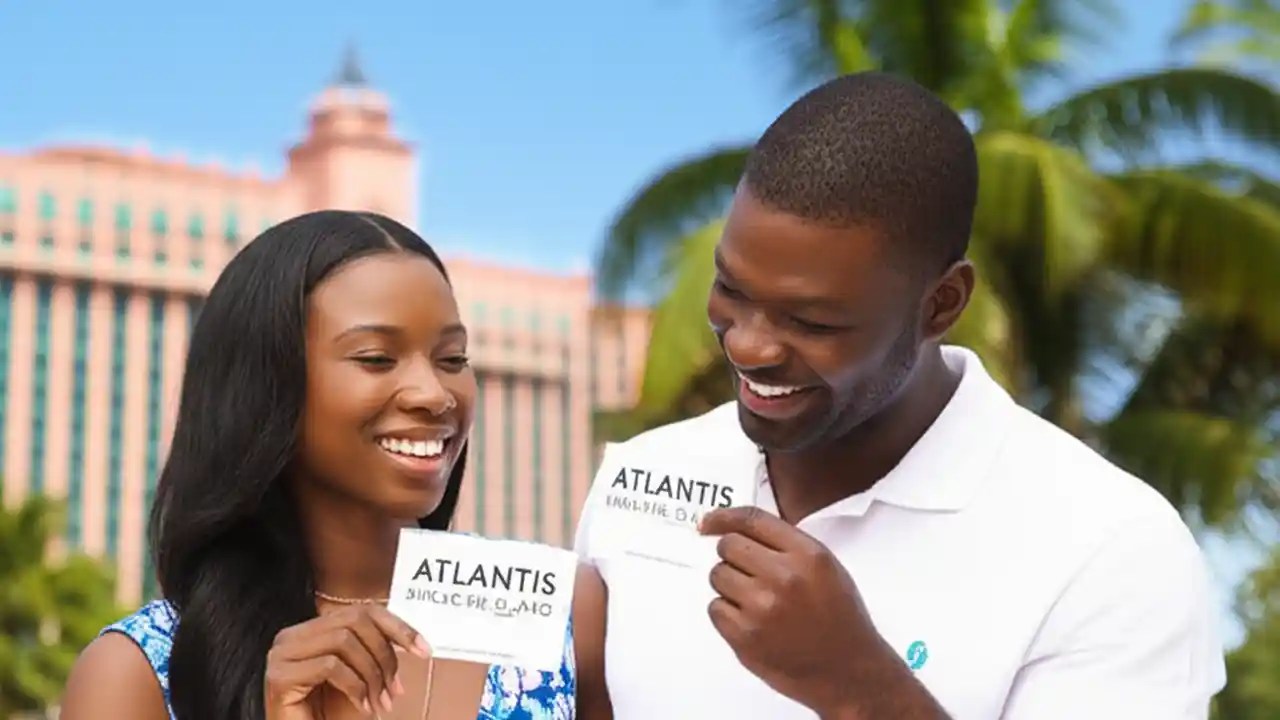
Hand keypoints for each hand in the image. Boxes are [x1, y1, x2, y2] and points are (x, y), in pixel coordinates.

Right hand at [264, 604, 430, 719]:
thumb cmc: (329, 715)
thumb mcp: (359, 677)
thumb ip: (374, 652)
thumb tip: (412, 640)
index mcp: (311, 630)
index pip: (361, 611)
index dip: (397, 626)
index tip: (424, 649)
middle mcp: (292, 636)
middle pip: (354, 621)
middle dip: (385, 655)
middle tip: (395, 690)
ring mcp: (282, 654)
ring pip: (343, 641)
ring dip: (371, 675)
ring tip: (379, 703)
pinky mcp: (280, 676)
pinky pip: (330, 667)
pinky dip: (355, 687)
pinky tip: (362, 707)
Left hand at [698, 506, 894, 715]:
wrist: (849, 671)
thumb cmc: (839, 618)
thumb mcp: (826, 567)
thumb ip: (787, 545)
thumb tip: (739, 530)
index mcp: (807, 555)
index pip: (751, 520)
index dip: (723, 517)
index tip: (708, 523)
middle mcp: (784, 577)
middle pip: (728, 546)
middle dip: (733, 557)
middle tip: (749, 574)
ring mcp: (762, 607)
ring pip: (717, 575)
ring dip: (729, 585)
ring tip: (756, 601)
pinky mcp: (745, 637)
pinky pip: (715, 608)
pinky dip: (727, 613)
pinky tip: (751, 621)